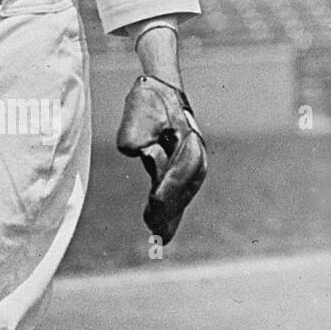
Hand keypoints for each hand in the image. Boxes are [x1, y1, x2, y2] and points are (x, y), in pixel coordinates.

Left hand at [116, 75, 207, 244]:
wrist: (161, 90)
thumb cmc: (150, 100)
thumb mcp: (140, 106)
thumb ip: (136, 130)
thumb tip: (135, 150)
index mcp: (188, 140)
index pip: (181, 169)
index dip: (169, 187)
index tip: (155, 201)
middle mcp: (194, 156)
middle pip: (184, 188)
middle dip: (169, 210)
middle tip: (154, 231)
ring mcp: (190, 165)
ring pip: (181, 196)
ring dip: (170, 217)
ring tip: (159, 239)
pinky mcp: (180, 171)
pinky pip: (177, 197)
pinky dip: (170, 214)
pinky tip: (161, 234)